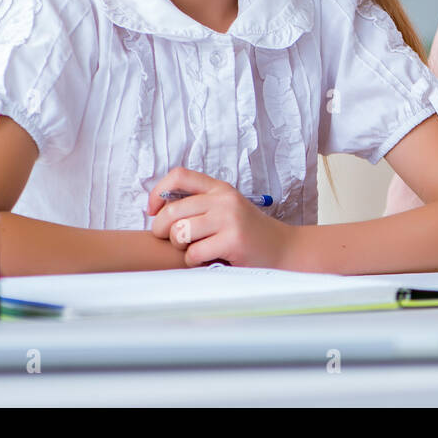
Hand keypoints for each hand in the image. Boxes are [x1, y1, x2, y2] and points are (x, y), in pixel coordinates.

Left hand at [146, 167, 294, 267]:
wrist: (283, 250)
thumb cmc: (248, 233)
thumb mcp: (227, 209)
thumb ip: (200, 205)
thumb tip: (157, 211)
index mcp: (220, 188)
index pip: (179, 176)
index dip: (158, 192)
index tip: (153, 211)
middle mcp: (224, 199)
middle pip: (172, 210)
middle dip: (162, 230)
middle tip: (174, 240)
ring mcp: (229, 219)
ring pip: (181, 233)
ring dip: (183, 248)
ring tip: (198, 250)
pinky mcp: (232, 241)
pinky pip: (194, 253)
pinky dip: (196, 262)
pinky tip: (211, 260)